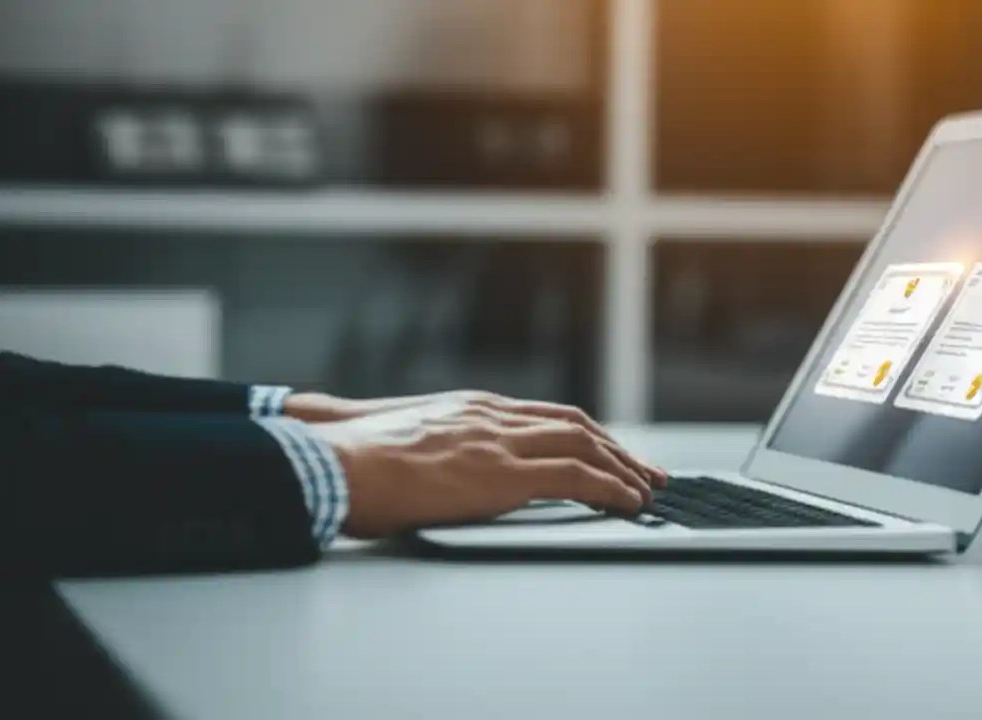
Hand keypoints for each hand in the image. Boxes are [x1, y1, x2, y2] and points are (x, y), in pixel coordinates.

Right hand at [307, 395, 667, 536]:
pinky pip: (575, 477)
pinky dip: (610, 488)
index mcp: (472, 408)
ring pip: (585, 445)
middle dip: (617, 449)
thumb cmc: (354, 463)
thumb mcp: (403, 444)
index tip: (609, 452)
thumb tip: (439, 473)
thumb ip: (435, 451)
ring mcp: (499, 442)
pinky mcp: (502, 474)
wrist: (335, 464)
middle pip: (576, 425)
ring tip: (646, 490)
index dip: (586, 435)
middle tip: (645, 472)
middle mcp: (493, 417)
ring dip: (623, 468)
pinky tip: (627, 502)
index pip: (546, 416)